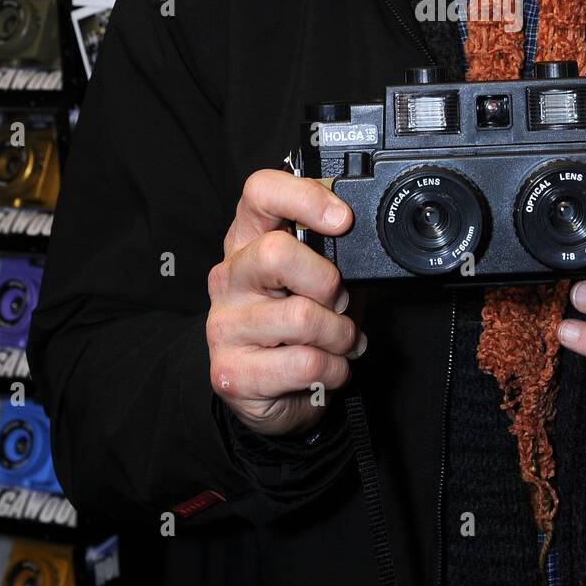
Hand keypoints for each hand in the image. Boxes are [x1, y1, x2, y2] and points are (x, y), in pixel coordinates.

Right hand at [207, 170, 359, 437]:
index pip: (260, 192)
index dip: (304, 197)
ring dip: (340, 335)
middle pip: (276, 253)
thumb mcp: (321, 279)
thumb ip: (335, 255)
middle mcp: (229, 276)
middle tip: (339, 303)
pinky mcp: (230, 372)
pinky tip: (328, 369)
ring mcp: (223, 325)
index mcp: (249, 240)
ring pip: (301, 317)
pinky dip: (333, 369)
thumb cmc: (303, 326)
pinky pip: (304, 363)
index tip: (343, 220)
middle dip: (328, 283)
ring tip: (341, 341)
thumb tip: (362, 237)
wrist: (270, 393)